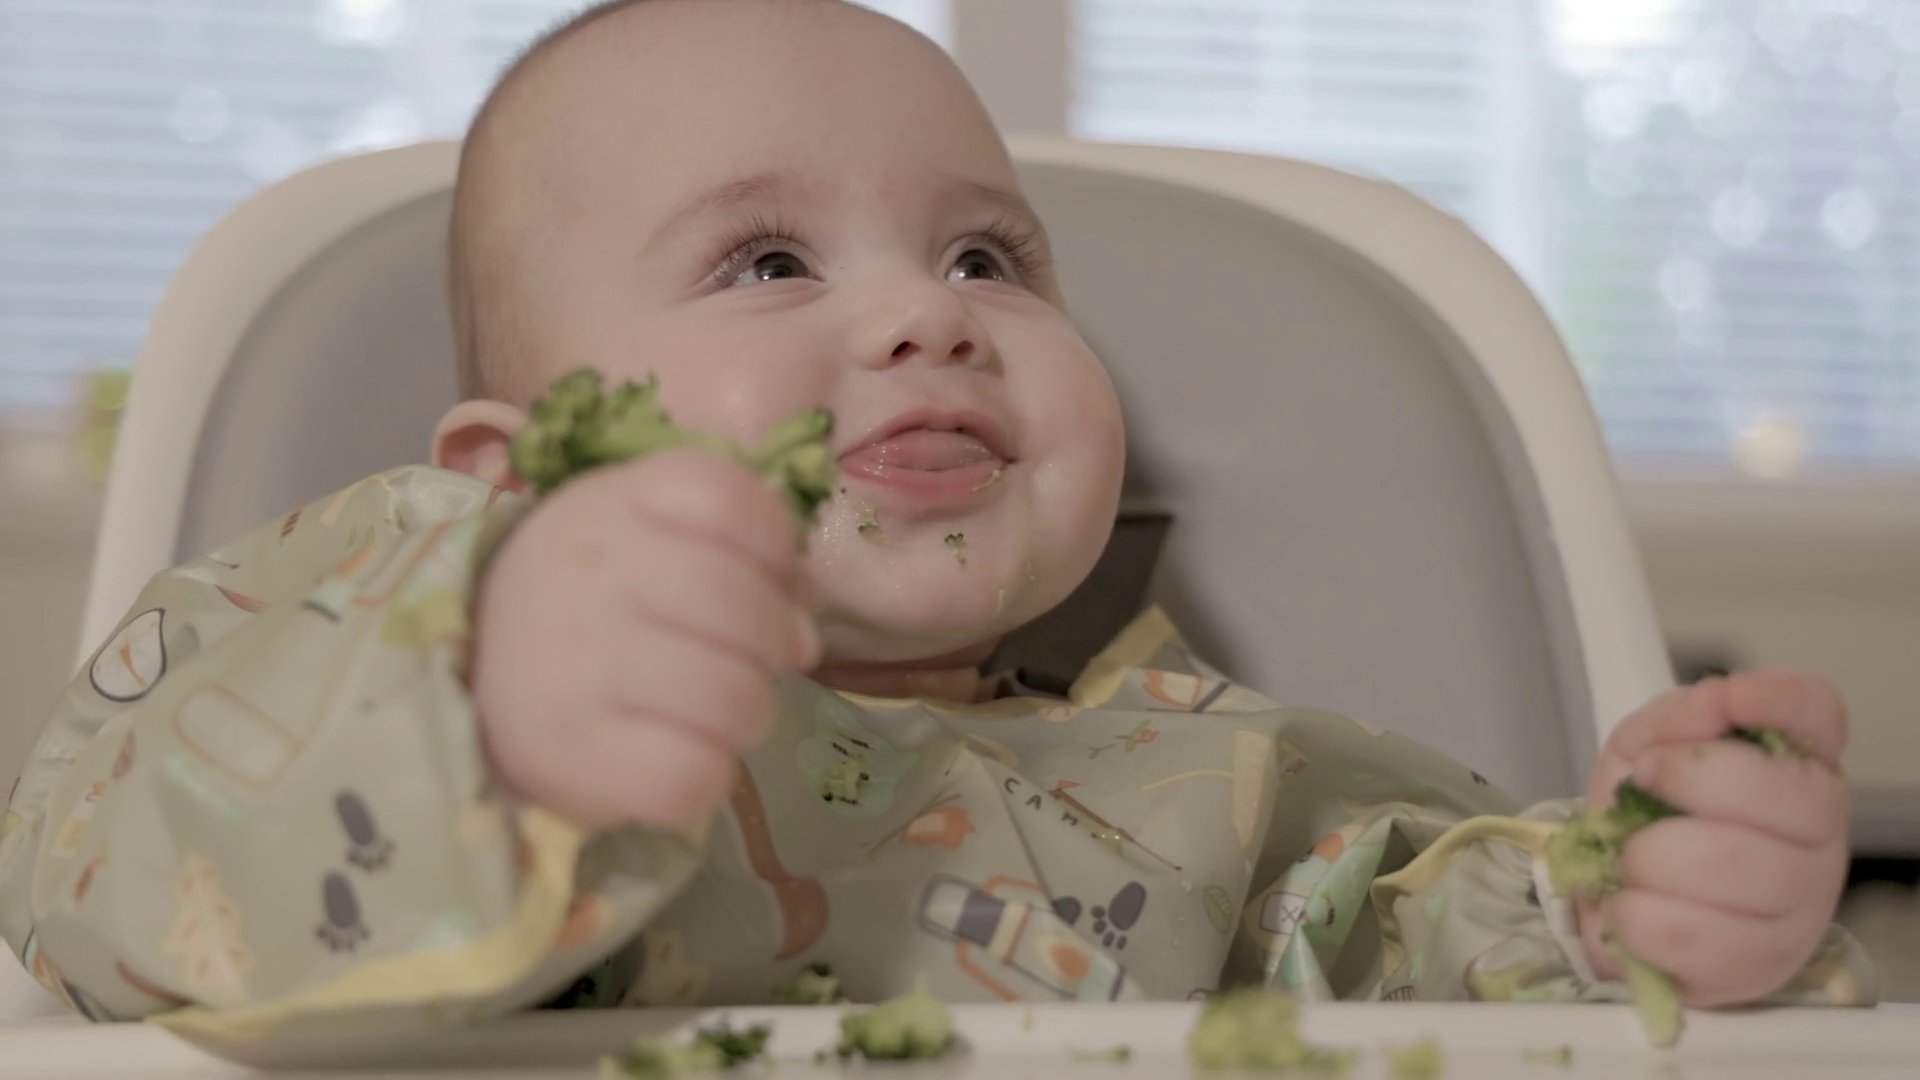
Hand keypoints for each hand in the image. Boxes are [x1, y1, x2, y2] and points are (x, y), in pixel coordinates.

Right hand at [471, 450, 820, 830]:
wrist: (477, 664)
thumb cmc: (598, 591)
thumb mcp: (658, 534)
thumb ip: (748, 557)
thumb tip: (804, 635)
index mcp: (618, 501)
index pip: (731, 501)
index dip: (774, 543)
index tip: (761, 569)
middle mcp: (591, 574)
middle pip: (744, 608)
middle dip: (771, 644)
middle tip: (745, 658)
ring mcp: (576, 667)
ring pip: (733, 699)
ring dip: (747, 713)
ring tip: (714, 709)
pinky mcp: (571, 755)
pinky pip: (695, 777)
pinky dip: (709, 774)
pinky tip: (680, 753)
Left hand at [1576, 672, 1850, 1006]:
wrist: (1619, 901)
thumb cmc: (1648, 818)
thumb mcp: (1645, 749)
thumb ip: (1675, 720)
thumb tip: (1711, 704)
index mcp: (1798, 766)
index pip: (1818, 718)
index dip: (1781, 701)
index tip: (1730, 697)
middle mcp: (1819, 834)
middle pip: (1779, 794)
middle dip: (1683, 781)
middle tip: (1642, 785)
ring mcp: (1801, 907)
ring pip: (1726, 866)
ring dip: (1645, 856)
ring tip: (1630, 860)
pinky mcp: (1760, 965)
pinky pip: (1688, 935)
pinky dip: (1634, 916)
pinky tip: (1633, 907)